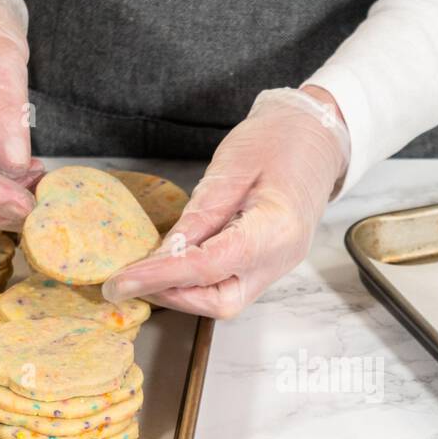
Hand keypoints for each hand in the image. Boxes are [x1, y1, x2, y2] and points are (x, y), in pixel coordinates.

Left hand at [103, 87, 350, 318]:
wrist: (318, 136)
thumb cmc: (280, 140)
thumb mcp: (231, 167)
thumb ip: (199, 214)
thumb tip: (162, 252)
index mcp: (275, 230)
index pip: (208, 266)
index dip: (160, 276)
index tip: (120, 282)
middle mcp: (280, 259)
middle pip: (220, 302)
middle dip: (172, 295)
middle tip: (133, 278)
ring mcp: (278, 265)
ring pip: (225, 300)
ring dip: (183, 292)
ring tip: (150, 270)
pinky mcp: (270, 263)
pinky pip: (230, 284)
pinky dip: (198, 281)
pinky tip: (176, 262)